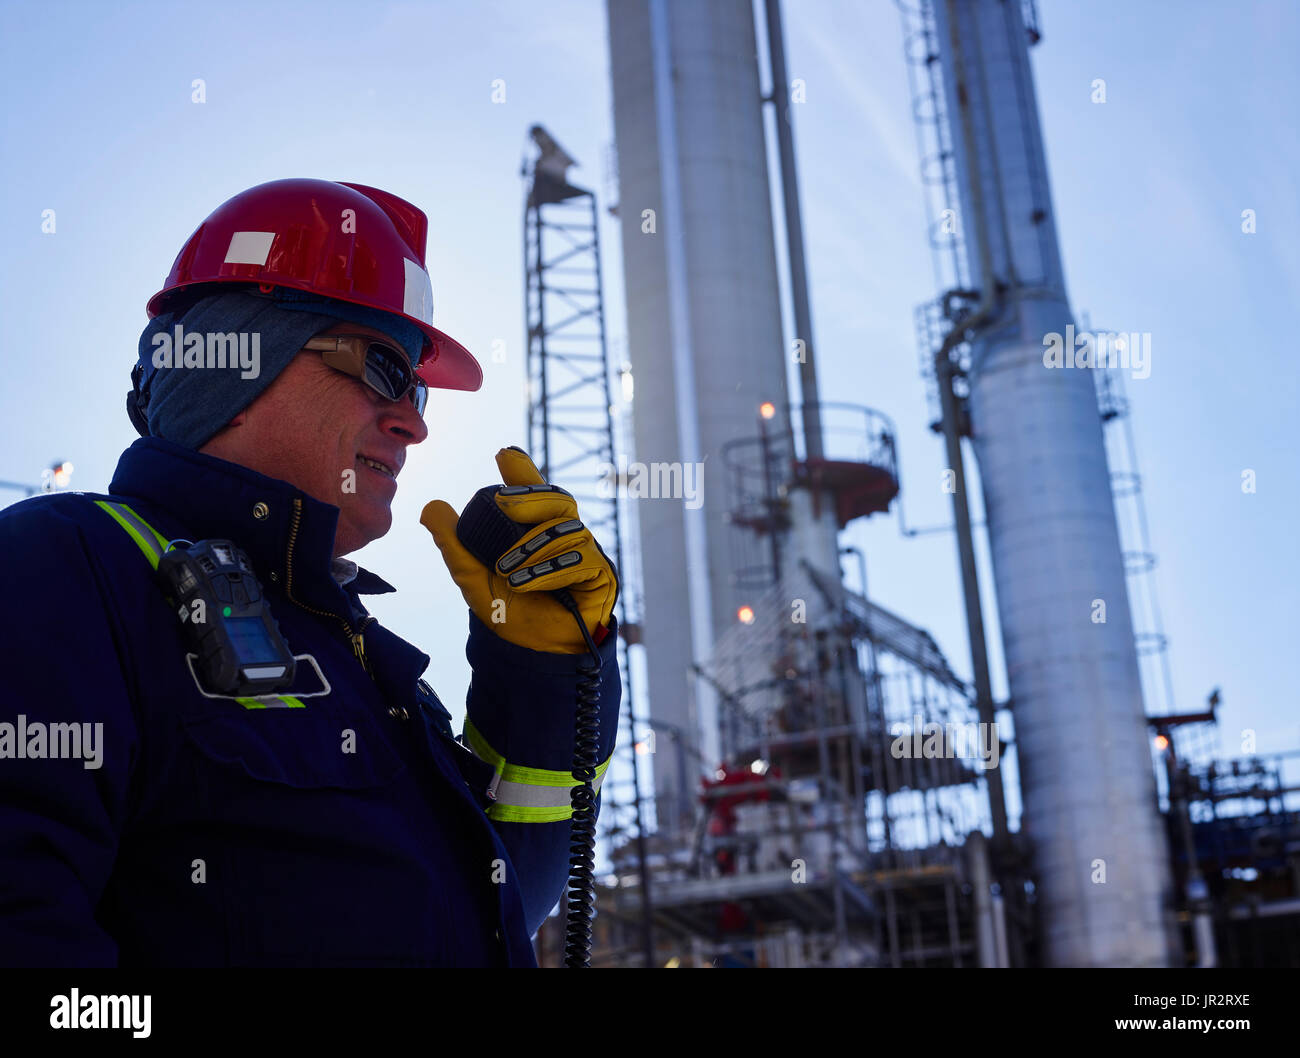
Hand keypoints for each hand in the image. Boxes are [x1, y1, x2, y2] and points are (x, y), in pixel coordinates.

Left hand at [420, 446, 618, 654]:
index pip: (533, 491)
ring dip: (532, 548)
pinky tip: (527, 583)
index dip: (522, 471)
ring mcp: (584, 554)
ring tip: (508, 572)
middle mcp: (562, 536)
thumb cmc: (508, 613)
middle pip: (556, 499)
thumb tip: (430, 507)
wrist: (529, 655)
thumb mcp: (472, 577)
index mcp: (534, 530)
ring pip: (566, 529)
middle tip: (502, 503)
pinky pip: (580, 558)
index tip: (504, 455)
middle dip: (528, 497)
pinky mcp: (600, 576)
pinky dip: (548, 570)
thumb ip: (453, 543)